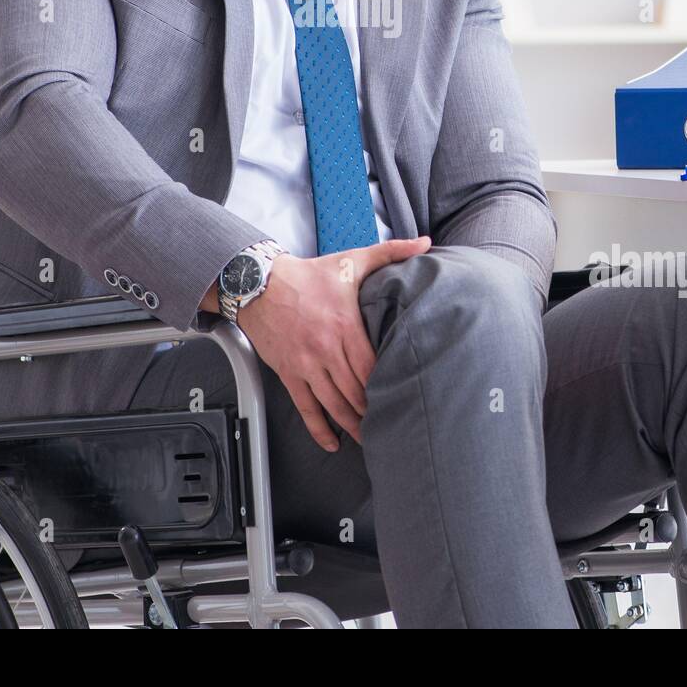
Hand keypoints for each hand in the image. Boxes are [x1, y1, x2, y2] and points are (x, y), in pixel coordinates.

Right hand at [237, 236, 431, 451]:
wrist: (260, 283)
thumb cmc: (309, 275)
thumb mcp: (352, 260)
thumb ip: (391, 252)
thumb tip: (425, 243)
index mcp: (345, 323)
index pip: (371, 364)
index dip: (386, 384)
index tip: (401, 394)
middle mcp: (325, 347)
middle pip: (355, 389)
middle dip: (373, 410)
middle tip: (390, 423)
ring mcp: (305, 363)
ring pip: (333, 403)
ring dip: (352, 424)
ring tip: (369, 437)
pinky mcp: (288, 372)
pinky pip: (305, 408)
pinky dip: (319, 429)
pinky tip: (332, 443)